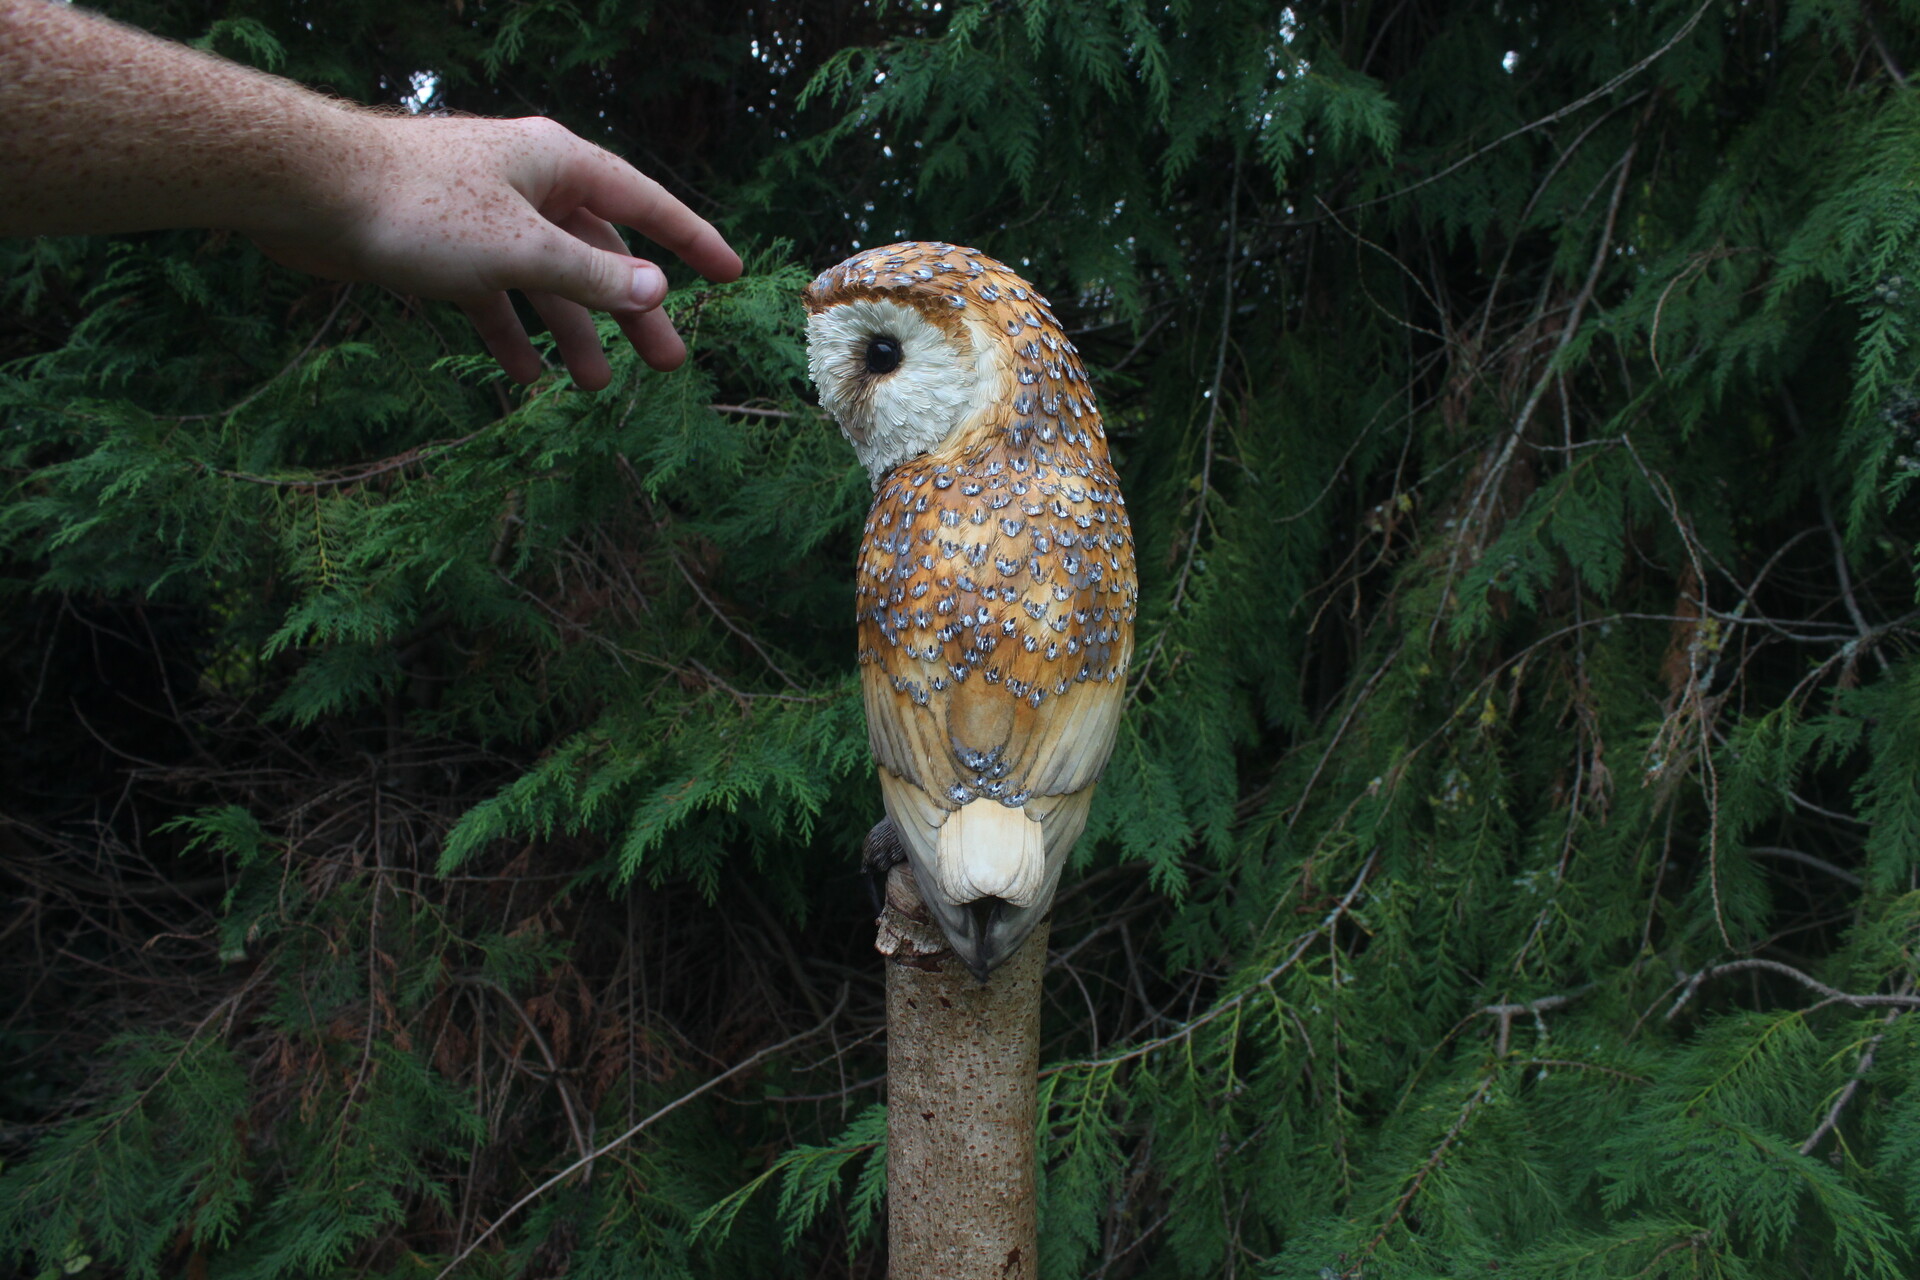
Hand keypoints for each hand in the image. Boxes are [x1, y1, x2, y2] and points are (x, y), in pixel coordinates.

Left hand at [251, 113, 742, 390]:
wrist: (307, 192)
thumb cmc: (417, 207)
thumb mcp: (522, 250)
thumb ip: (593, 277)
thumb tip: (659, 294)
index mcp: (556, 163)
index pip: (643, 203)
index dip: (689, 240)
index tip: (728, 273)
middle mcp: (525, 184)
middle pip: (598, 252)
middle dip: (630, 311)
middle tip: (667, 364)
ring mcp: (483, 216)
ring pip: (545, 280)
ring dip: (569, 333)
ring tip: (593, 387)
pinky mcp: (441, 247)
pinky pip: (493, 295)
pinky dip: (510, 333)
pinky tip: (523, 375)